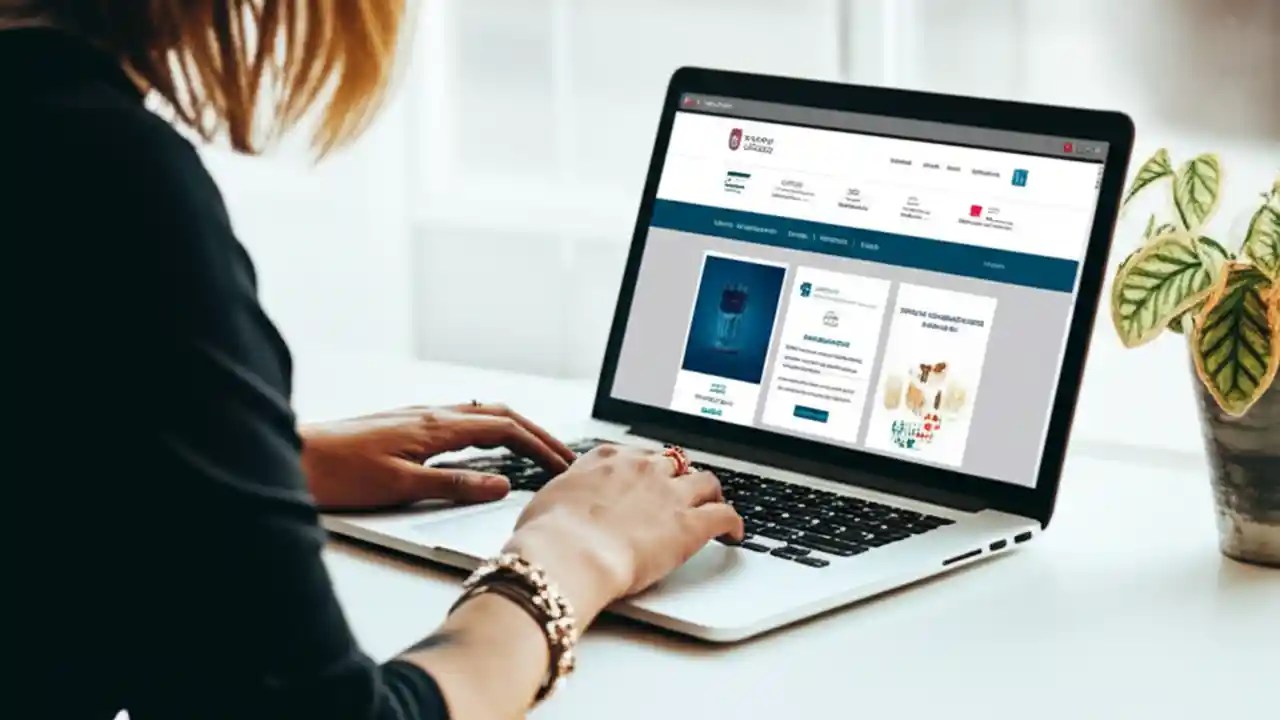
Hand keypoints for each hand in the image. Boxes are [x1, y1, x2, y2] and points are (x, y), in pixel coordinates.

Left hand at [299, 403, 575, 510]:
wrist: (293, 456)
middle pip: (501, 415)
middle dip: (537, 434)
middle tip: (564, 457)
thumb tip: (501, 486)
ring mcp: (420, 416)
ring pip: (483, 413)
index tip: (562, 466)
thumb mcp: (400, 487)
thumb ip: (454, 485)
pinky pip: (463, 419)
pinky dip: (491, 429)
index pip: (504, 430)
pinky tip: (489, 444)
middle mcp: (432, 414)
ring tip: (537, 449)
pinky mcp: (408, 424)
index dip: (539, 447)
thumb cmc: (339, 473)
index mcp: (436, 427)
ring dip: (516, 428)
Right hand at [502, 445, 744, 623]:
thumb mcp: (547, 501)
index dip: (646, 469)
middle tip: (681, 493)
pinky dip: (734, 523)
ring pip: (706, 482)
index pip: (637, 455)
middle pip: (674, 464)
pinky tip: (735, 535)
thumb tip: (560, 505)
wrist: (567, 554)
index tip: (647, 478)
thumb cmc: (548, 535)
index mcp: (608, 459)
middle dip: (679, 477)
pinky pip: (725, 515)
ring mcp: (670, 494)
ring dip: (711, 493)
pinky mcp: (690, 525)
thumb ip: (565, 496)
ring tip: (713, 506)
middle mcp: (643, 469)